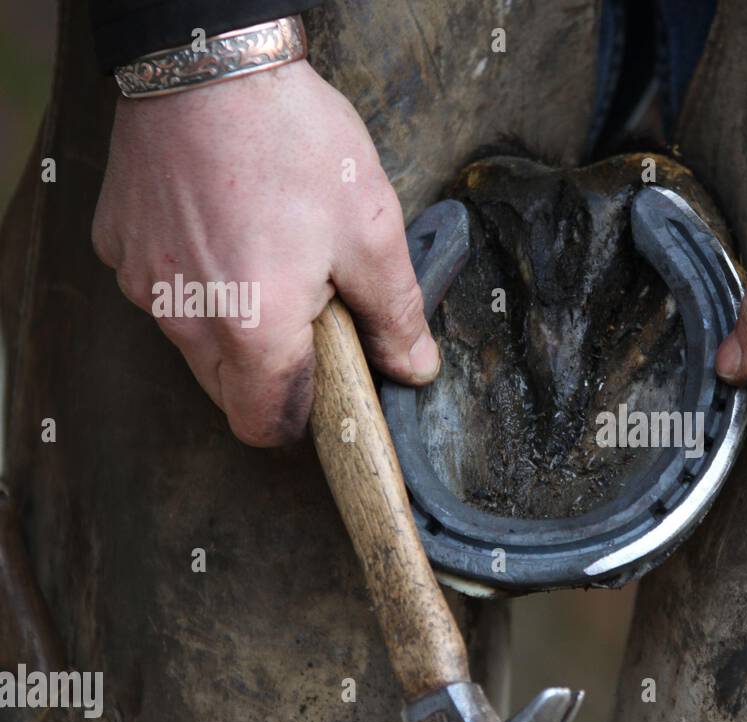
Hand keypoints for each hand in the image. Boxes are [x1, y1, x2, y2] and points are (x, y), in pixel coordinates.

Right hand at [92, 60, 438, 446]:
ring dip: (235, 327)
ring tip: (272, 258)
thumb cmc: (294, 142)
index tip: (326, 391)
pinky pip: (164, 292)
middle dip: (274, 373)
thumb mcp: (370, 231)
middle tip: (313, 312)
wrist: (209, 61)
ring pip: (195, 344)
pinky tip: (227, 230)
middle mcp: (187, 320)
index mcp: (255, 330)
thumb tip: (415, 368)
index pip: (265, 425)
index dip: (301, 422)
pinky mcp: (120, 247)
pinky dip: (197, 282)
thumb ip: (394, 315)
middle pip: (230, 390)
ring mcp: (145, 284)